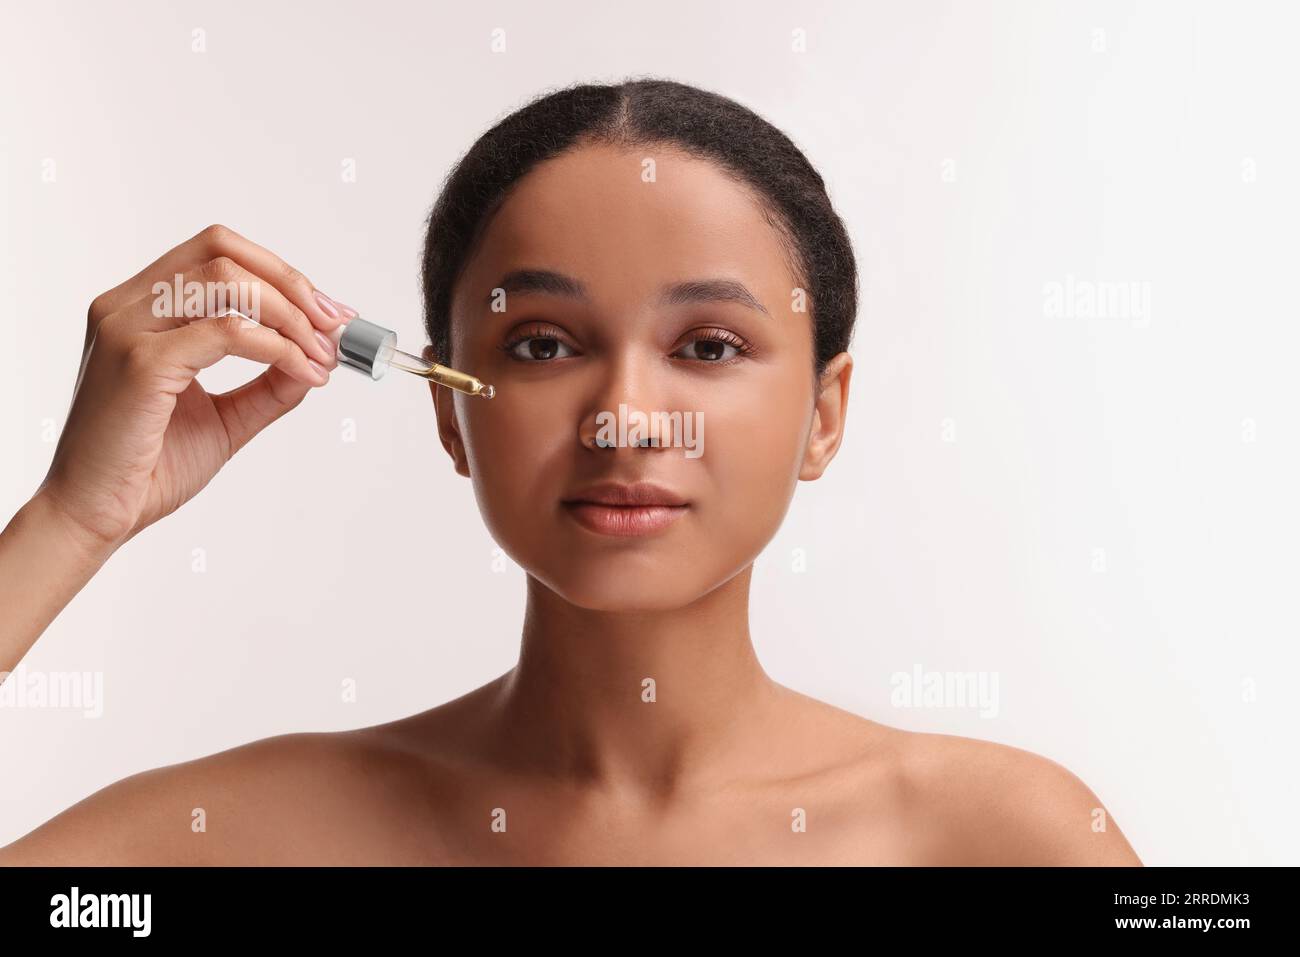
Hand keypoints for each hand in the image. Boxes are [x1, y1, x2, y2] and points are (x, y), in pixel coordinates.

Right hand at [36, 224, 351, 553]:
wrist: (97, 515)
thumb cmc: (148, 467)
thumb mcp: (226, 417)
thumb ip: (269, 385)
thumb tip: (318, 357)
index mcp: (139, 307)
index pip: (216, 253)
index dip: (281, 274)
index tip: (329, 312)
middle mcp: (126, 306)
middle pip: (223, 252)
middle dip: (291, 284)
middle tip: (334, 325)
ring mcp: (128, 329)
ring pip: (226, 281)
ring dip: (290, 314)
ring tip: (321, 354)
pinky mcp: (141, 363)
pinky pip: (227, 332)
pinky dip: (278, 347)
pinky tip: (303, 372)